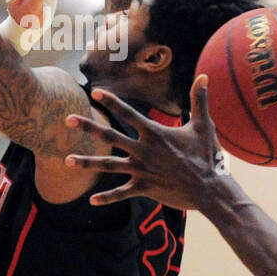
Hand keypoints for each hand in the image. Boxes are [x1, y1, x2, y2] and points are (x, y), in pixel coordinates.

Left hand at [64, 75, 221, 209]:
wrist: (210, 189)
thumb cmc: (207, 156)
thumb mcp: (203, 126)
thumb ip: (199, 100)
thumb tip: (204, 75)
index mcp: (155, 134)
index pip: (128, 114)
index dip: (112, 102)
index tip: (95, 93)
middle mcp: (144, 150)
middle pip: (110, 136)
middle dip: (88, 126)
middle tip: (67, 119)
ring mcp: (142, 170)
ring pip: (108, 165)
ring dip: (86, 162)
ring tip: (66, 160)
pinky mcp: (144, 188)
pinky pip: (121, 193)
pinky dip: (107, 197)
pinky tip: (91, 200)